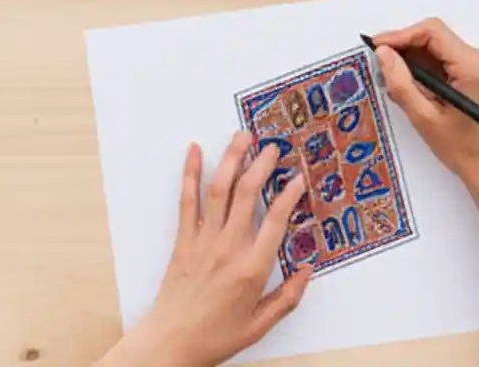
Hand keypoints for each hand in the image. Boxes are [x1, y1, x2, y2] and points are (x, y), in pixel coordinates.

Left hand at [97, 133, 311, 366]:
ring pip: (219, 190)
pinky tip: (194, 151)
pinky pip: (187, 200)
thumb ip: (287, 297)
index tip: (299, 177)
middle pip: (247, 195)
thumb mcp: (260, 325)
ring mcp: (202, 240)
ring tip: (242, 136)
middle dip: (262, 165)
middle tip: (275, 146)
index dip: (289, 196)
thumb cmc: (215, 337)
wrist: (171, 342)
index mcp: (251, 269)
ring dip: (231, 159)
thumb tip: (307, 270)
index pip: (276, 221)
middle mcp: (227, 248)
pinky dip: (190, 173)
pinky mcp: (183, 240)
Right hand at [373, 18, 478, 189]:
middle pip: (431, 36)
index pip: (432, 32)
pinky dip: (418, 67)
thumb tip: (382, 53)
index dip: (400, 35)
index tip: (375, 47)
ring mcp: (473, 63)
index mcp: (471, 65)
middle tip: (379, 64)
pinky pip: (437, 58)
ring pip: (432, 46)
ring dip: (408, 58)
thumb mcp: (423, 117)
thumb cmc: (459, 146)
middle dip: (402, 47)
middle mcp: (476, 58)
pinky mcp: (468, 71)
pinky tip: (405, 85)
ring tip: (389, 79)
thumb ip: (401, 83)